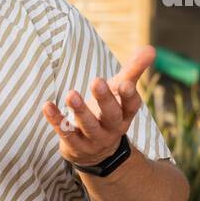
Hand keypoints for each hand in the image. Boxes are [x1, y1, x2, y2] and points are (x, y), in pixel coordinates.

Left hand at [41, 45, 154, 165]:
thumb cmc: (108, 111)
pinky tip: (47, 106)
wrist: (95, 151)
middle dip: (104, 99)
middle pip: (111, 115)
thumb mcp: (119, 91)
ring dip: (80, 111)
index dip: (129, 95)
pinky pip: (66, 133)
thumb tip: (151, 49)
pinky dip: (56, 119)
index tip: (124, 82)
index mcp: (125, 114)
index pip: (131, 105)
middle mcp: (113, 128)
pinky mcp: (75, 145)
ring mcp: (94, 139)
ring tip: (71, 94)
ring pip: (89, 126)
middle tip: (97, 81)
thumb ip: (133, 70)